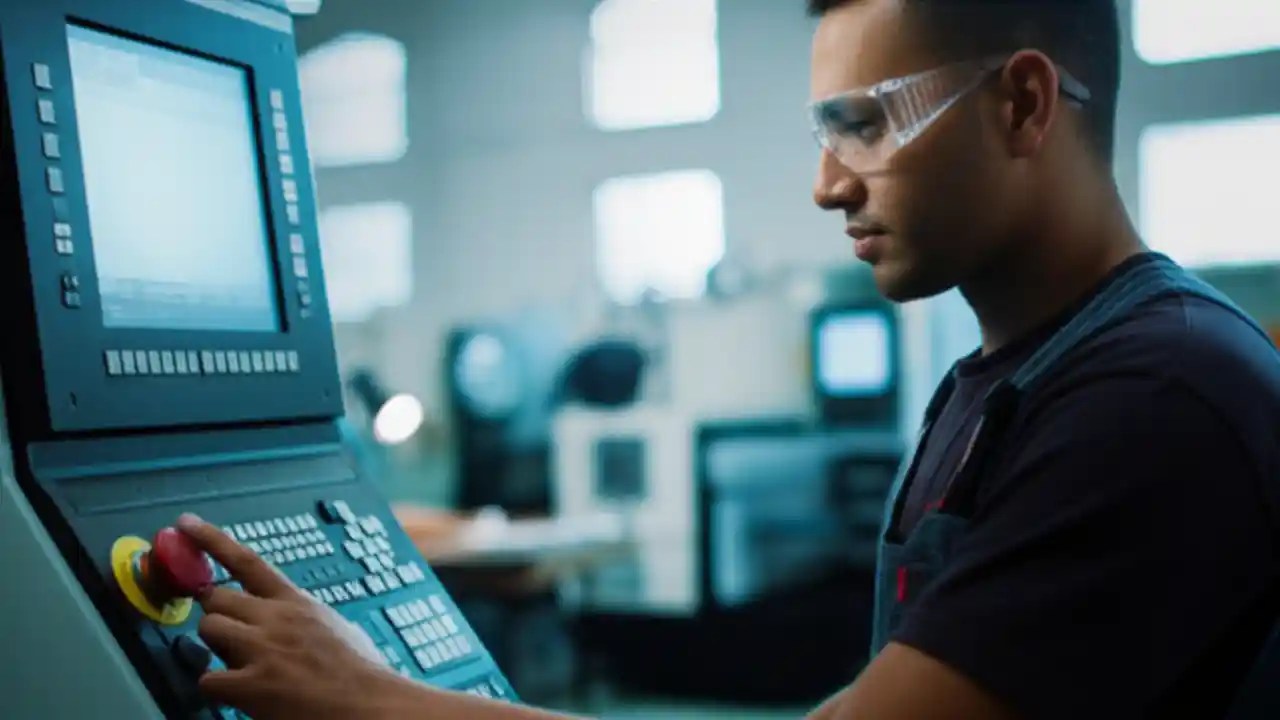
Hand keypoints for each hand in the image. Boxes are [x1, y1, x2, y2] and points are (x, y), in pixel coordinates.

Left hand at [177, 513, 399, 719]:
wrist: (369, 704)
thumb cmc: (362, 670)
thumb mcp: (336, 626)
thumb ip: (304, 616)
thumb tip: (291, 615)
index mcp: (296, 602)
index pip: (248, 562)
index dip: (212, 540)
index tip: (186, 524)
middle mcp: (275, 618)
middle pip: (216, 598)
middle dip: (218, 615)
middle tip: (233, 636)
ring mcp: (261, 650)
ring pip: (208, 629)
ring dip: (217, 647)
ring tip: (240, 663)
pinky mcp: (251, 685)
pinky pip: (208, 679)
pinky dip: (218, 687)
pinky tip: (238, 693)